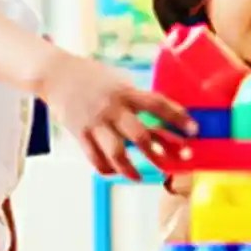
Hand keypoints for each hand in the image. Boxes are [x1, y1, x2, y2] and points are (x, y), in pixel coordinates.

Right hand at [39, 49, 195, 179]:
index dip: (177, 117)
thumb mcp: (118, 81)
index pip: (157, 104)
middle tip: (171, 164)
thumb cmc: (92, 76)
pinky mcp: (79, 133)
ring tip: (138, 177)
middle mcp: (112, 108)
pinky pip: (94, 157)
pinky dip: (105, 168)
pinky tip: (113, 172)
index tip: (193, 130)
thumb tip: (160, 115)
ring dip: (129, 169)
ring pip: (116, 152)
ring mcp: (95, 122)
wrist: (56, 73)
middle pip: (139, 134)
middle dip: (157, 151)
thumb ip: (135, 98)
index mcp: (126, 92)